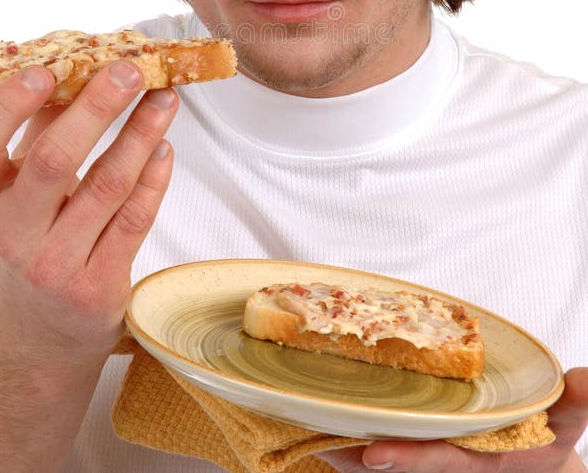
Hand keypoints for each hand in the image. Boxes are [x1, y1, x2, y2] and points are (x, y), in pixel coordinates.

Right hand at [0, 61, 177, 359]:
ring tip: (164, 100)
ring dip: (141, 135)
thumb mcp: (19, 199)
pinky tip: (165, 149)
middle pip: (55, 162)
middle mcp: (15, 235)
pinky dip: (155, 179)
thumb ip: (38, 140)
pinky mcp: (100, 286)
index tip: (44, 70)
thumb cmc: (34, 247)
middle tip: (130, 71)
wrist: (42, 337)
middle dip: (97, 109)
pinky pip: (135, 220)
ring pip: (107, 187)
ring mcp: (58, 265)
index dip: (11, 107)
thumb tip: (70, 75)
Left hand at [325, 367, 587, 471]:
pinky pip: (382, 448)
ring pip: (382, 460)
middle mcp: (452, 463)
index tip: (375, 453)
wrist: (539, 462)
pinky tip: (323, 420)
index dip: (410, 458)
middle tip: (321, 439)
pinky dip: (354, 437)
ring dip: (346, 448)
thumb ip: (580, 402)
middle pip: (400, 463)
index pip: (443, 462)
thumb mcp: (570, 419)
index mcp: (484, 460)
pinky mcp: (420, 449)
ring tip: (307, 429)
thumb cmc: (550, 432)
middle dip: (360, 457)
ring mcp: (434, 459)